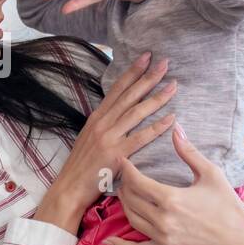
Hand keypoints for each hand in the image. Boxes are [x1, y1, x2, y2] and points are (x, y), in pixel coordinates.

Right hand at [34, 53, 177, 233]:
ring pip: (137, 112)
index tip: (146, 57)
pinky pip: (141, 137)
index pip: (117, 89)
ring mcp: (109, 137)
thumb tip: (118, 112)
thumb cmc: (81, 165)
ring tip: (173, 85)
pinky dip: (157, 127)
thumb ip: (104, 124)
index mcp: (96, 117)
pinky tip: (171, 118)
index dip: (132, 72)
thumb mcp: (88, 137)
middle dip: (148, 77)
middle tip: (165, 62)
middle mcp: (103, 123)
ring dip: (157, 97)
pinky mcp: (117, 153)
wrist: (70, 187)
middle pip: (130, 95)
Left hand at [102, 123, 243, 244]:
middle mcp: (163, 220)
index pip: (137, 182)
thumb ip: (188, 152)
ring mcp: (163, 238)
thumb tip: (175, 128)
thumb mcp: (210, 173)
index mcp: (172, 198)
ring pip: (131, 220)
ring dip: (123, 206)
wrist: (241, 237)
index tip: (122, 160)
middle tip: (123, 175)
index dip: (126, 170)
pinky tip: (109, 241)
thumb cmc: (227, 203)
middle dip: (124, 185)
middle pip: (131, 200)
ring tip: (123, 193)